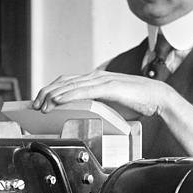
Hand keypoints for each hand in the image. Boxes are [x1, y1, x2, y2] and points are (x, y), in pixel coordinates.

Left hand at [32, 70, 167, 117]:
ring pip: (70, 85)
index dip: (52, 89)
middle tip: (35, 104)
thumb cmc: (138, 102)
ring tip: (42, 105)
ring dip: (53, 95)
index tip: (41, 100)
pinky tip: (58, 101)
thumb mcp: (111, 105)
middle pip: (64, 81)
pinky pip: (83, 91)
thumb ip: (98, 105)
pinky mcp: (108, 87)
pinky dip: (68, 95)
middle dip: (47, 92)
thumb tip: (86, 115)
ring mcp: (102, 80)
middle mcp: (96, 76)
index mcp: (97, 79)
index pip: (68, 81)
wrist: (157, 98)